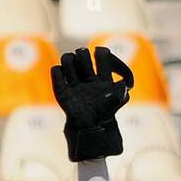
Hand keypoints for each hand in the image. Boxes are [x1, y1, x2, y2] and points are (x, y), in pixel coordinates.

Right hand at [50, 46, 134, 161]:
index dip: (102, 52)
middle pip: (82, 53)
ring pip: (67, 58)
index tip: (100, 55)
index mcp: (103, 77)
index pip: (102, 56)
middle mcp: (88, 76)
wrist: (89, 127)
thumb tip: (125, 85)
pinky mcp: (62, 88)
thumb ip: (121, 95)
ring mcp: (74, 81)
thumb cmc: (104, 114)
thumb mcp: (115, 104)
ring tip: (73, 73)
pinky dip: (58, 72)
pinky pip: (56, 70)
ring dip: (68, 60)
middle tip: (85, 67)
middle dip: (82, 54)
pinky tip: (65, 80)